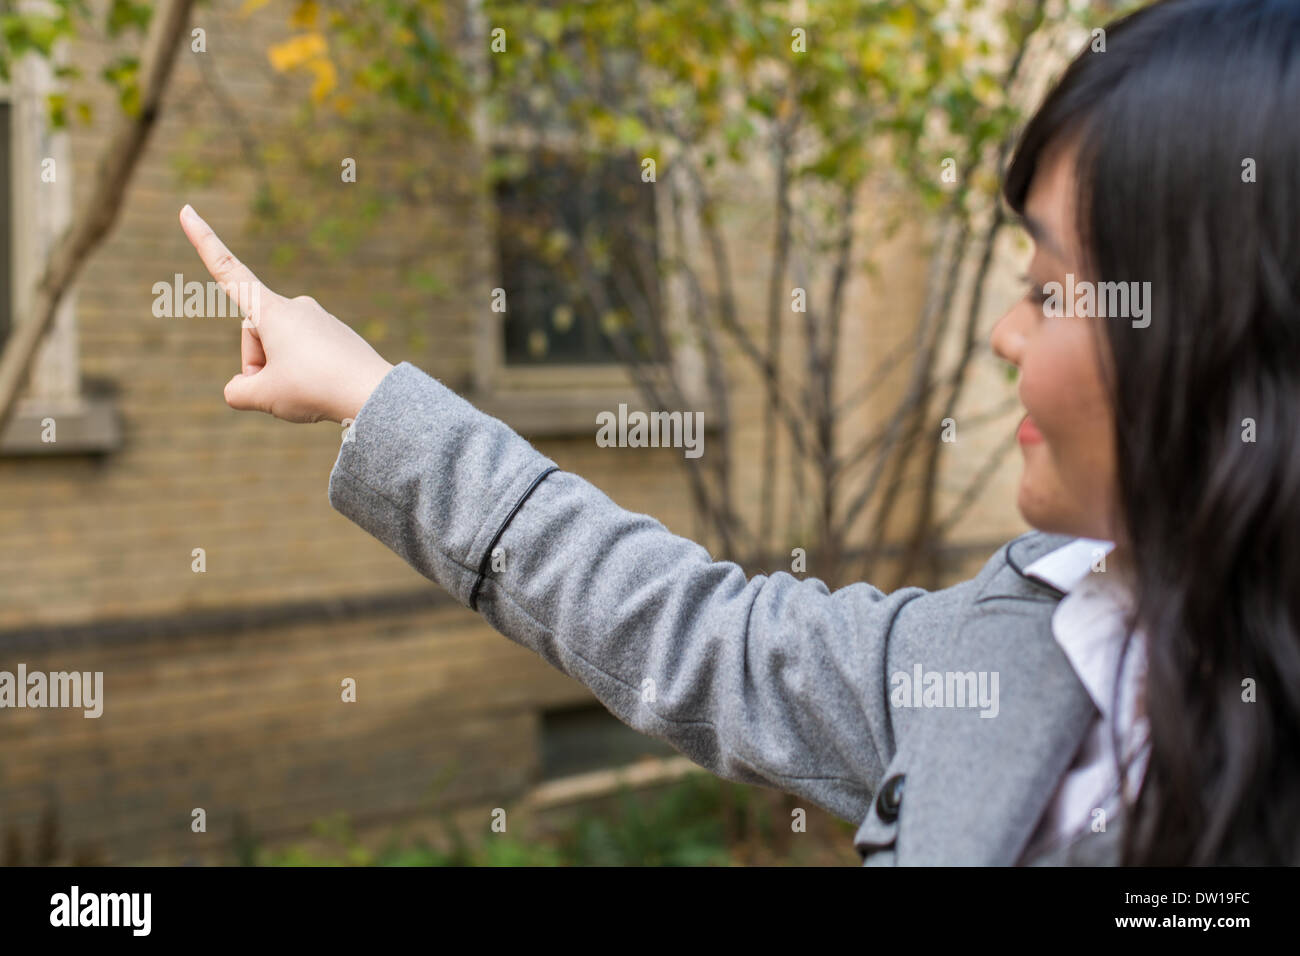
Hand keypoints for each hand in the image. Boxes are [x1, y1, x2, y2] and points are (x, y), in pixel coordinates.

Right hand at [179, 204, 393, 423]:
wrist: (373, 394)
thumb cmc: (315, 388)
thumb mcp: (264, 396)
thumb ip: (238, 392)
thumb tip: (241, 388)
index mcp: (272, 310)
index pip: (228, 271)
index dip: (203, 242)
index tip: (186, 209)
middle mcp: (296, 307)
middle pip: (254, 337)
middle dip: (258, 366)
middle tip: (282, 389)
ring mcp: (319, 320)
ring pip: (281, 350)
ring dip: (283, 374)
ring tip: (310, 390)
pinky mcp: (337, 335)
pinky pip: (307, 358)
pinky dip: (307, 375)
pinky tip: (327, 388)